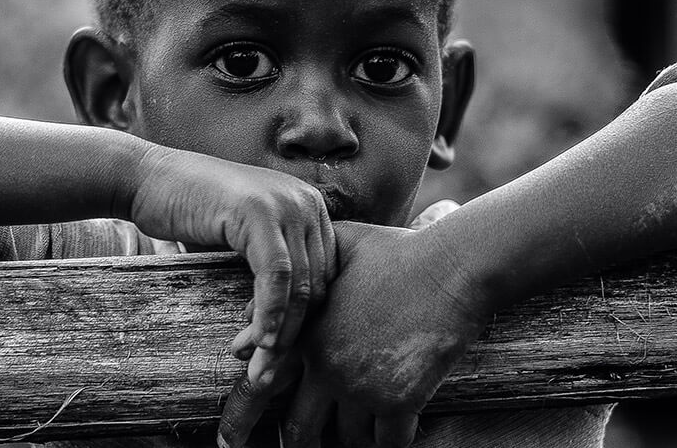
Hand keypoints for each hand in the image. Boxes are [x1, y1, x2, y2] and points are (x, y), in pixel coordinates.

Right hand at [131, 145, 336, 385]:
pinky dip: (269, 314)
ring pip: (299, 286)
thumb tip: (289, 329)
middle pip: (317, 285)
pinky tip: (256, 341)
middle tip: (265, 371)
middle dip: (292, 336)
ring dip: (278, 335)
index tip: (275, 354)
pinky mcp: (260, 212)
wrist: (146, 179)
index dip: (302, 322)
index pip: (323, 277)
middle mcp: (307, 202)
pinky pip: (276, 276)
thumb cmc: (189, 214)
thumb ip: (271, 269)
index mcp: (310, 209)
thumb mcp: (243, 241)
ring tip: (255, 366)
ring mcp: (286, 203)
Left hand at [219, 221, 490, 447]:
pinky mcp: (402, 402)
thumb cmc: (397, 252)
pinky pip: (389, 444)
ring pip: (345, 440)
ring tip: (348, 439)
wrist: (451, 269)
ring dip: (347, 442)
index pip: (262, 386)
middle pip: (299, 428)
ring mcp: (364, 388)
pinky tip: (389, 440)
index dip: (240, 419)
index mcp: (308, 334)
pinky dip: (388, 446)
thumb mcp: (339, 249)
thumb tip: (254, 303)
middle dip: (295, 443)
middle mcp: (329, 368)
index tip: (225, 443)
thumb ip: (297, 275)